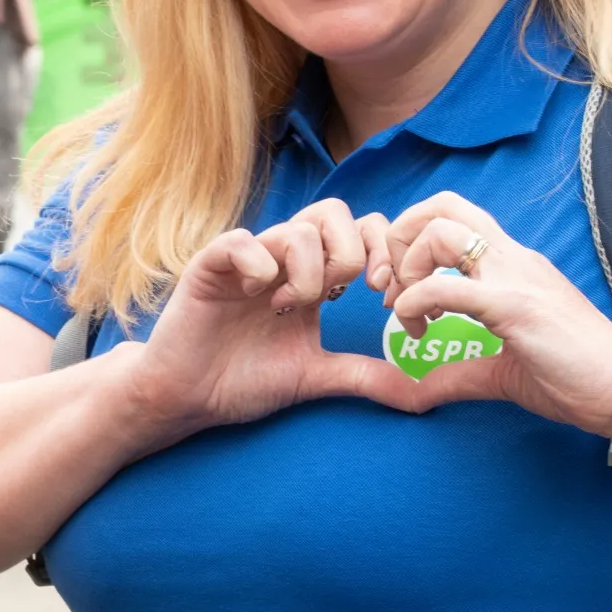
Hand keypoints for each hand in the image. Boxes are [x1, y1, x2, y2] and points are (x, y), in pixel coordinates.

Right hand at [124, 197, 421, 442]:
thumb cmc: (243, 382)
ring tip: (287, 308)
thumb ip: (368, 377)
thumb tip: (425, 395)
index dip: (382, 254)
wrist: (185, 397)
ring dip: (306, 272)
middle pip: (335, 213)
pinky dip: (259, 266)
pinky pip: (244, 242)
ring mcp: (247, 259)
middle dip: (351, 254)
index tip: (383, 297)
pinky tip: (255, 298)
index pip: (361, 231)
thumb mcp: (317, 378)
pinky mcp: (211, 266)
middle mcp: (282, 260)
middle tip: (342, 295)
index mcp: (311, 278)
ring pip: (298, 230)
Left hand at [379, 192, 611, 435]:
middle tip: (393, 287)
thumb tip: (410, 391)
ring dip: (407, 267)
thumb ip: (454, 375)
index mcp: (512, 265)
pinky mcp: (515, 307)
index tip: (399, 292)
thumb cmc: (577, 377)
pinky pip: (447, 287)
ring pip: (441, 231)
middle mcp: (513, 259)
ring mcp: (515, 278)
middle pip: (443, 206)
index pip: (453, 217)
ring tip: (407, 311)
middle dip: (400, 237)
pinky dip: (414, 303)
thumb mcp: (500, 373)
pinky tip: (418, 330)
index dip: (411, 242)